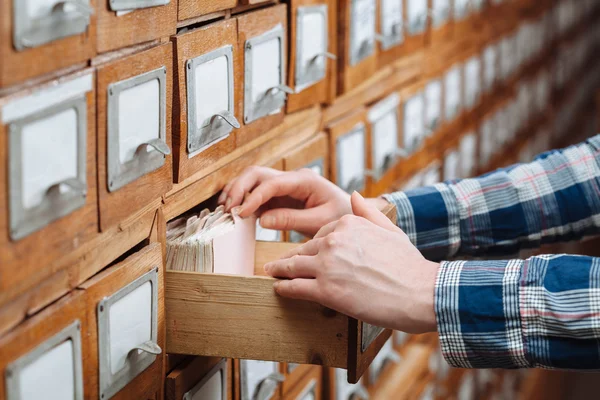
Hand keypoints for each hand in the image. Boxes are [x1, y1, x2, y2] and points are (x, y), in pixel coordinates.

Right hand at [219, 166, 352, 236]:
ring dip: (237, 193)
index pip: (272, 183)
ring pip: (253, 182)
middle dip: (238, 188)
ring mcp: (284, 187)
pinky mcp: (279, 198)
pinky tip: (233, 214)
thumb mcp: (320, 221)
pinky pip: (256, 195)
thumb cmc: (340, 216)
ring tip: (224, 210)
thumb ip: (292, 219)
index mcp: (304, 180)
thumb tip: (262, 220)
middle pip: (257, 174)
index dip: (253, 196)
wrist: (350, 216)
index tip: (241, 212)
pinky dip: (243, 202)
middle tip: (226, 208)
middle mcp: (291, 179)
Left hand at [263, 192, 437, 333]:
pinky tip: (278, 290)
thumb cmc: (407, 264)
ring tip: (272, 273)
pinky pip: (295, 287)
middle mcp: (333, 240)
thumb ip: (367, 212)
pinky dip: (283, 289)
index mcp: (346, 223)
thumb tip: (354, 195)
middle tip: (277, 264)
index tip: (301, 253)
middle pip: (304, 250)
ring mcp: (327, 265)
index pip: (319, 234)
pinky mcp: (325, 290)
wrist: (419, 292)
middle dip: (290, 258)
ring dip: (279, 271)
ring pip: (293, 267)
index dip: (311, 247)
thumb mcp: (389, 228)